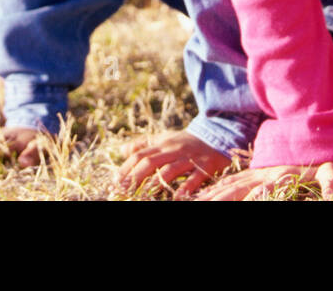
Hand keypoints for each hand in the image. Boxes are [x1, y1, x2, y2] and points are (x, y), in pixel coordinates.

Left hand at [116, 131, 235, 199]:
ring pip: (170, 169)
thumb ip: (143, 144)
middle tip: (124, 190)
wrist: (216, 135)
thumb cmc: (185, 141)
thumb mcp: (164, 138)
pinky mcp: (204, 166)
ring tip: (145, 194)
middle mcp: (173, 150)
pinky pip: (194, 178)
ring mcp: (189, 158)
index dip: (127, 168)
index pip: (140, 155)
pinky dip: (186, 188)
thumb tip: (122, 150)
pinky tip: (179, 198)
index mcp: (162, 144)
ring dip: (156, 182)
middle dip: (136, 176)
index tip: (116, 181)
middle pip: (151, 161)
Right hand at [194, 161, 332, 200]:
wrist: (312, 136)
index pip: (258, 189)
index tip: (232, 200)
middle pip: (236, 187)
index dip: (250, 197)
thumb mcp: (330, 169)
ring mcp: (257, 174)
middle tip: (201, 204)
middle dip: (219, 197)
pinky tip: (206, 195)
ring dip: (213, 193)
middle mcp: (263, 175)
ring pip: (230, 185)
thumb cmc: (322, 158)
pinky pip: (232, 182)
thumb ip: (331, 181)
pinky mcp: (255, 175)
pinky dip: (218, 188)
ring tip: (197, 201)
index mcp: (278, 175)